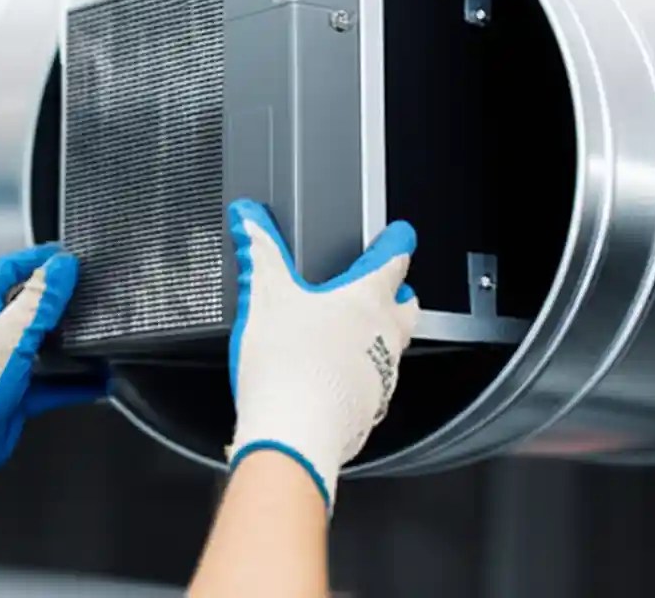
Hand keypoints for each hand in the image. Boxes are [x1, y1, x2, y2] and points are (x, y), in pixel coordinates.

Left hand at [0, 244, 105, 514]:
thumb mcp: (9, 333)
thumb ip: (39, 299)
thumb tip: (61, 265)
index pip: (6, 270)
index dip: (34, 260)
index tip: (64, 255)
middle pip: (23, 307)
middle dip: (55, 301)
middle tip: (87, 292)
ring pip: (38, 347)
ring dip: (66, 343)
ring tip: (97, 333)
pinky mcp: (9, 396)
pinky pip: (48, 385)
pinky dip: (72, 383)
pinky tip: (98, 382)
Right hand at [226, 198, 419, 510]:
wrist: (294, 435)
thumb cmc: (287, 366)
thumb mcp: (264, 296)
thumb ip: (258, 252)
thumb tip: (249, 219)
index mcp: (365, 302)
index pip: (392, 263)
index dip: (397, 244)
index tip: (401, 235)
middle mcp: (383, 338)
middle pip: (405, 310)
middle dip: (399, 296)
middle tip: (389, 290)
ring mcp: (380, 378)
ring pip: (392, 349)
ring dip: (378, 338)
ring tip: (352, 336)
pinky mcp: (368, 412)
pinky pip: (372, 387)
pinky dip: (359, 377)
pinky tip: (333, 380)